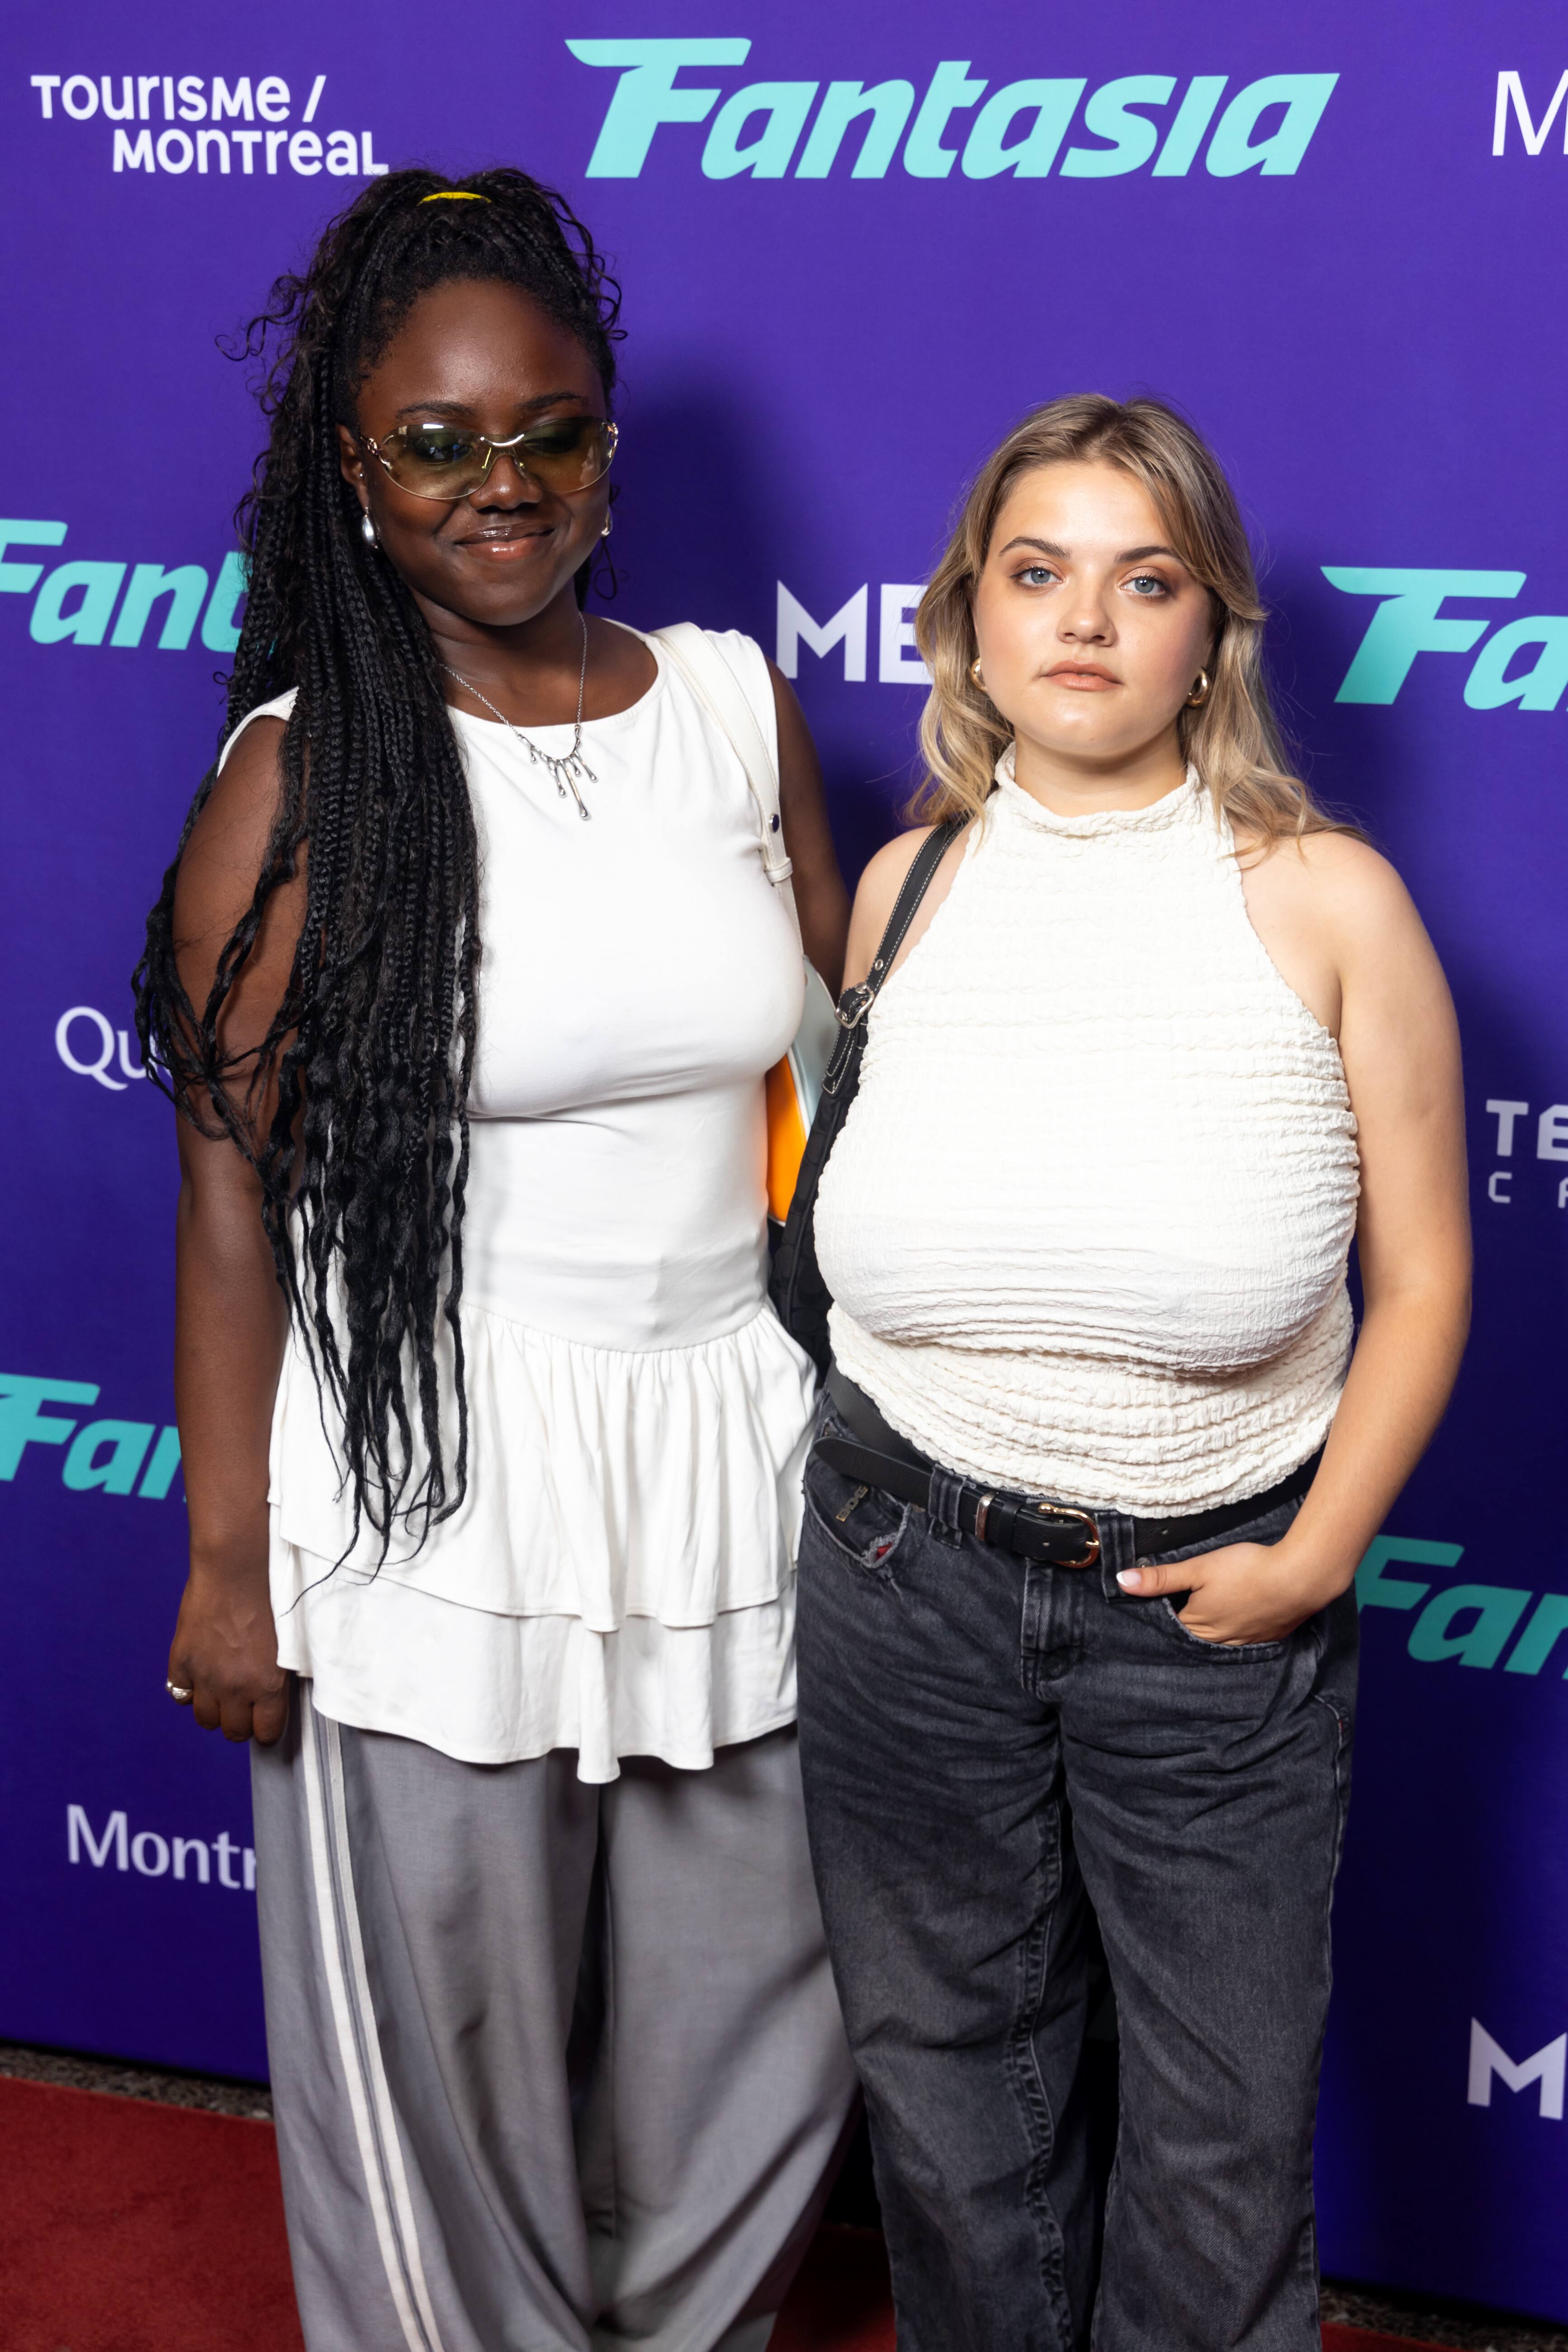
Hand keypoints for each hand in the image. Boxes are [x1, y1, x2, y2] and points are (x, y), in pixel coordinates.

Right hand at [167, 1541, 289, 1744]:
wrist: (236, 1571)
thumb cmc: (270, 1599)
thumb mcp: (285, 1645)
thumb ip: (275, 1678)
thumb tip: (270, 1701)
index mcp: (269, 1685)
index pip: (267, 1734)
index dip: (266, 1729)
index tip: (264, 1721)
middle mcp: (236, 1688)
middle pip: (234, 1732)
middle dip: (240, 1722)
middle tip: (243, 1705)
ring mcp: (206, 1677)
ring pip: (205, 1719)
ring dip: (214, 1709)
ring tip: (222, 1689)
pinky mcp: (182, 1663)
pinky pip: (180, 1694)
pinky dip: (189, 1687)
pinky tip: (200, 1671)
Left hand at [1116, 1537, 1340, 1646]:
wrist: (1299, 1579)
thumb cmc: (1247, 1570)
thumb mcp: (1199, 1568)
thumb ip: (1162, 1577)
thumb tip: (1122, 1582)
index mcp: (1198, 1624)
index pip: (1170, 1625)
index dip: (1162, 1615)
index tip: (1156, 1606)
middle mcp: (1218, 1641)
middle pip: (1193, 1636)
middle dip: (1183, 1626)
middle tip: (1177, 1612)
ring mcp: (1245, 1642)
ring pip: (1217, 1641)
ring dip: (1209, 1632)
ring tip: (1204, 1619)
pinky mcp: (1267, 1637)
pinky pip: (1243, 1641)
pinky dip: (1235, 1632)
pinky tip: (1237, 1621)